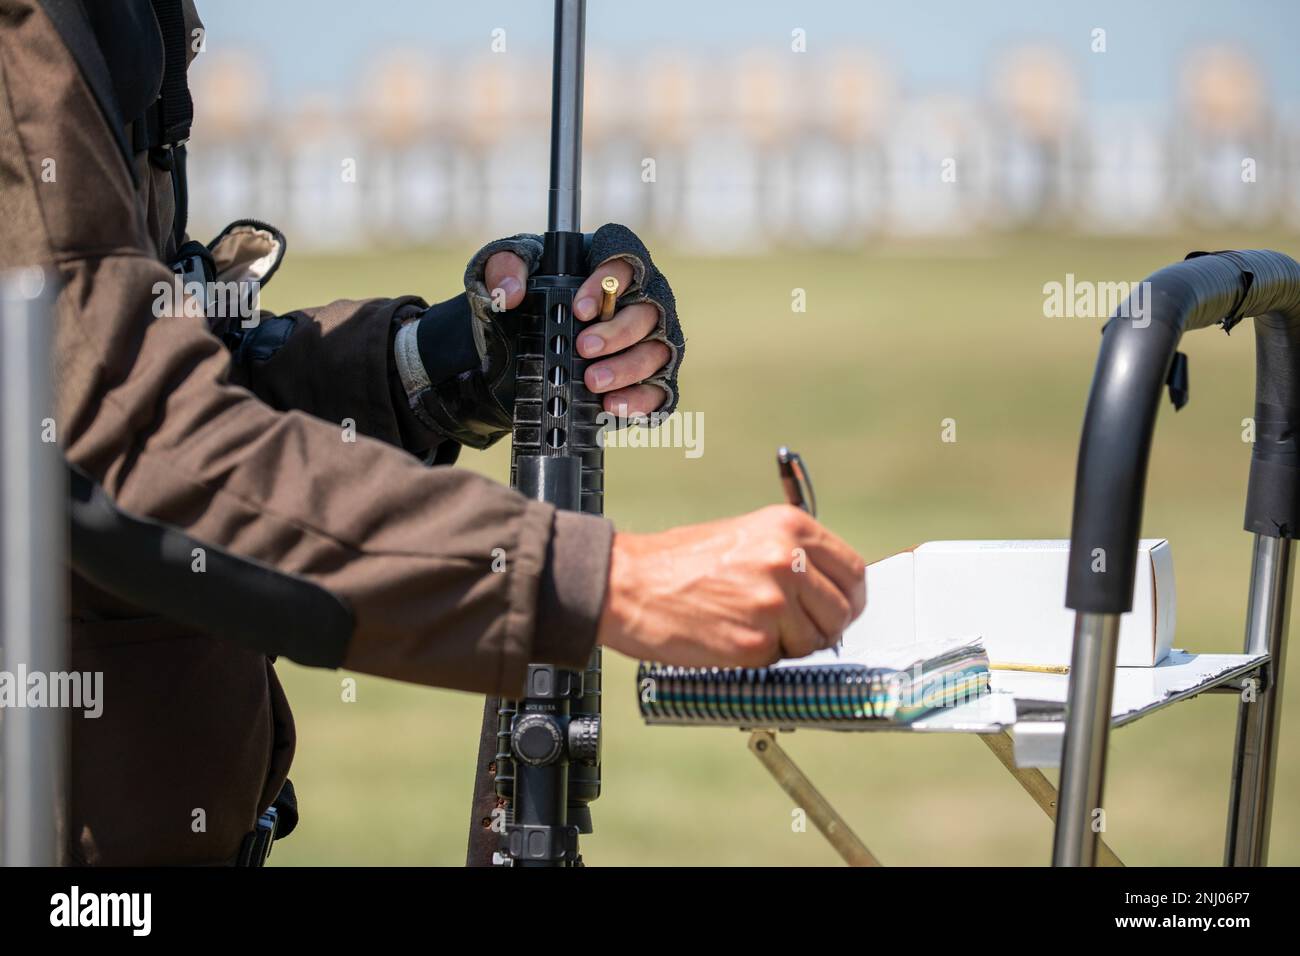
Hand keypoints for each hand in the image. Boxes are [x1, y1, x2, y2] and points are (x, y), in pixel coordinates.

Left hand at [483, 251, 670, 416]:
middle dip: (618, 332)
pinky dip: (638, 400)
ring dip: (627, 368)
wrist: (522, 345)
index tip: (579, 310)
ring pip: (655, 351)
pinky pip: (656, 390)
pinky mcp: (646, 379)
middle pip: (645, 312)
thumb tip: (512, 292)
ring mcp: (646, 343)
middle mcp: (637, 305)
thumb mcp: (508, 273)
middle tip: (584, 348)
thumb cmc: (528, 299)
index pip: (623, 266)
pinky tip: (612, 406)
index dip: (607, 285)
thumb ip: (505, 268)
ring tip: (594, 382)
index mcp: (611, 272)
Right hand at [596, 505, 867, 667]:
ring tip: (750, 627)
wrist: (628, 584)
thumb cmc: (679, 562)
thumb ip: (792, 557)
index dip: (848, 597)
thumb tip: (830, 591)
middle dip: (824, 627)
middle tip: (793, 629)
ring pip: (814, 642)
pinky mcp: (754, 642)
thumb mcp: (745, 536)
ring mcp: (773, 603)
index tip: (839, 609)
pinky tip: (730, 637)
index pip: (852, 571)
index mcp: (789, 527)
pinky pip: (780, 661)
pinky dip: (761, 658)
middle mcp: (787, 560)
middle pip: (842, 611)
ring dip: (791, 645)